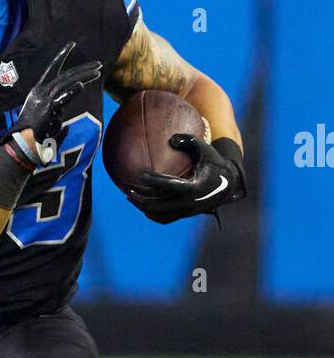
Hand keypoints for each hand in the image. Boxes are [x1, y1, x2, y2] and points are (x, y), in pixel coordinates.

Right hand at [11, 42, 101, 165]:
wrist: (22, 142)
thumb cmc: (32, 134)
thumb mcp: (44, 119)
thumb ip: (55, 116)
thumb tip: (65, 124)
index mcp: (38, 90)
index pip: (52, 69)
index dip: (61, 56)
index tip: (71, 45)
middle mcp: (41, 91)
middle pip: (65, 75)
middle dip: (83, 68)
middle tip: (98, 63)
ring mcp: (44, 99)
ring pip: (66, 82)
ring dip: (84, 76)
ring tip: (98, 72)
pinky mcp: (48, 108)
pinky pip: (63, 97)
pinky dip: (73, 91)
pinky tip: (83, 85)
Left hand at [128, 134, 246, 223]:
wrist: (228, 183)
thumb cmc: (213, 161)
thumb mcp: (205, 148)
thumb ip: (189, 141)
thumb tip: (170, 139)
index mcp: (196, 187)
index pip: (171, 186)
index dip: (155, 181)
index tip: (142, 175)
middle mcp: (191, 202)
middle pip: (161, 206)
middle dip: (143, 200)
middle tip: (128, 190)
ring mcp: (188, 211)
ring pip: (161, 215)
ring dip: (144, 208)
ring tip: (130, 197)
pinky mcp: (186, 215)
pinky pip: (165, 218)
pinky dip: (152, 214)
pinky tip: (141, 204)